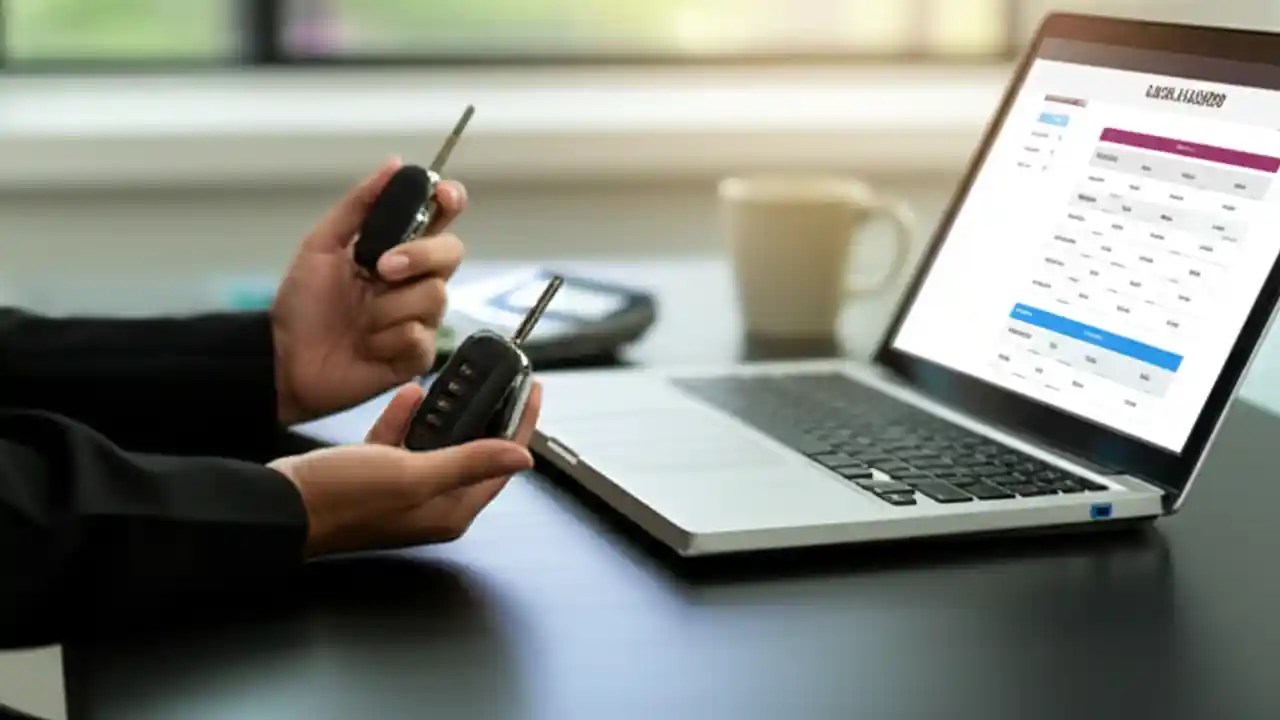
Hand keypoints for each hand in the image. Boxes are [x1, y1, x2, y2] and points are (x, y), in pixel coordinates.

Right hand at [269, 380, 542, 557]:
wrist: (279, 505)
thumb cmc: (341, 498)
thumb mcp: (412, 474)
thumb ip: (469, 462)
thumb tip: (523, 457)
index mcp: (449, 510)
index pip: (499, 465)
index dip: (520, 426)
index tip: (532, 390)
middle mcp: (429, 504)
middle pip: (472, 452)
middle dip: (486, 416)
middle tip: (500, 380)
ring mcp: (400, 491)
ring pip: (436, 444)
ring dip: (445, 413)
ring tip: (458, 380)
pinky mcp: (372, 477)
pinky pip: (399, 442)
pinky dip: (406, 418)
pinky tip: (409, 393)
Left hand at [270, 156, 469, 425]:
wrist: (287, 359)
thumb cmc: (303, 304)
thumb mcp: (321, 246)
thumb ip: (358, 206)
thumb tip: (396, 163)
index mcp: (397, 250)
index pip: (439, 219)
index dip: (450, 202)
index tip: (444, 197)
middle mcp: (416, 280)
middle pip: (451, 253)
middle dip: (419, 256)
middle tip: (381, 269)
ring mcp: (421, 317)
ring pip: (434, 296)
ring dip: (387, 307)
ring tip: (358, 321)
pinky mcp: (418, 354)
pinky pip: (420, 336)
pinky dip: (386, 339)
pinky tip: (366, 347)